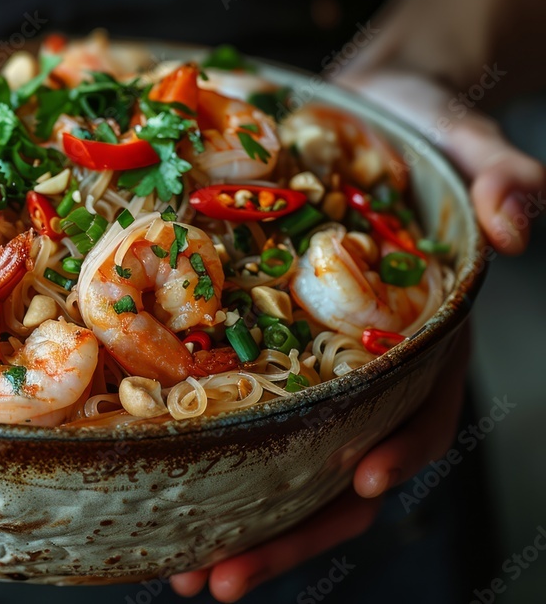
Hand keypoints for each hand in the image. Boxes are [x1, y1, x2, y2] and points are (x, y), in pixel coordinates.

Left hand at [171, 69, 544, 600]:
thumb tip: (517, 224)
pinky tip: (160, 492)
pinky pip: (242, 418)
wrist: (357, 114)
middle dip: (290, 530)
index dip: (399, 448)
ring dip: (241, 523)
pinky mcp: (266, 351)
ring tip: (181, 569)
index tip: (360, 477)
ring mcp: (316, 368)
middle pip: (340, 469)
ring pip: (285, 466)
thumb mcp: (462, 137)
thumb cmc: (414, 129)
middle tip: (222, 577)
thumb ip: (499, 176)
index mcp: (423, 335)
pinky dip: (209, 462)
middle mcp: (370, 369)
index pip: (421, 408)